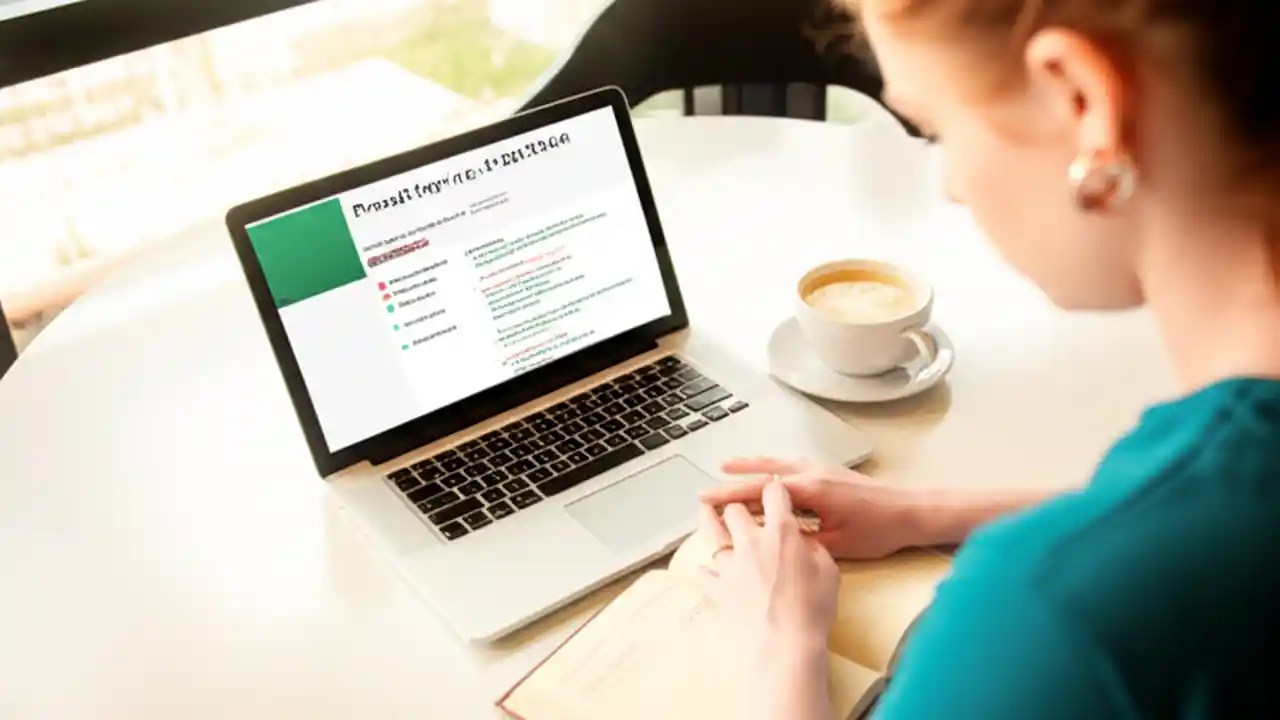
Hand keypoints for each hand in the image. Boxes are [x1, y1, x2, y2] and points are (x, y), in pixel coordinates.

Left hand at [697, 481, 837, 719]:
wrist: (786, 647)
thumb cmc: (813, 610)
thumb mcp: (830, 573)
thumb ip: (815, 549)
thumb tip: (805, 541)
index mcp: (781, 533)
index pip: (773, 494)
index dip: (774, 489)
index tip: (774, 492)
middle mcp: (751, 542)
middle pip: (735, 508)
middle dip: (740, 506)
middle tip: (742, 510)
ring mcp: (730, 565)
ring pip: (710, 530)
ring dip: (709, 519)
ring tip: (706, 511)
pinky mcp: (716, 588)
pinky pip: (704, 572)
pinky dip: (707, 570)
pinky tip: (708, 570)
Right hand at [702, 457, 923, 560]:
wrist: (909, 511)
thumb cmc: (878, 530)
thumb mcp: (836, 543)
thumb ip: (800, 537)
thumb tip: (772, 537)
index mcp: (811, 489)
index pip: (761, 491)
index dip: (731, 496)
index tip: (708, 500)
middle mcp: (812, 472)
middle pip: (762, 473)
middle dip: (733, 480)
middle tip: (706, 488)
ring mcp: (821, 468)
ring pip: (776, 463)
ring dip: (751, 466)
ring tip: (727, 467)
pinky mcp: (828, 472)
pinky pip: (790, 465)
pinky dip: (771, 466)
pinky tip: (765, 472)